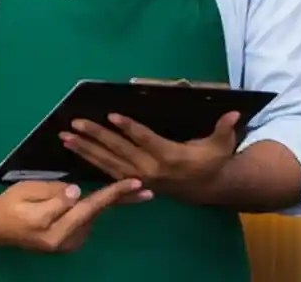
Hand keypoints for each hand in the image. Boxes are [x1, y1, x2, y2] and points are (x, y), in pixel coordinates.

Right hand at [0, 178, 149, 252]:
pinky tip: (97, 200)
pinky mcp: (67, 244)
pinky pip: (84, 222)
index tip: (133, 184)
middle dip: (121, 201)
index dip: (112, 193)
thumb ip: (55, 195)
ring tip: (116, 190)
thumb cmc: (11, 203)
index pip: (89, 206)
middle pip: (97, 214)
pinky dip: (91, 210)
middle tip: (147, 191)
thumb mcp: (29, 191)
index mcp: (53, 227)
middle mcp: (63, 242)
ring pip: (91, 217)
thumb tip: (78, 193)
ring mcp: (66, 246)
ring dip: (104, 203)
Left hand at [60, 111, 240, 202]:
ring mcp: (138, 177)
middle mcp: (149, 169)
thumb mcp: (221, 145)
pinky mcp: (131, 181)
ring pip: (107, 162)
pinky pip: (106, 171)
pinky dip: (89, 160)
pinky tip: (74, 150)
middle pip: (119, 150)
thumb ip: (224, 129)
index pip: (146, 140)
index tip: (113, 115)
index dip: (129, 128)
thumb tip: (234, 113)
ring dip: (85, 149)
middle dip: (96, 136)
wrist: (204, 189)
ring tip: (66, 136)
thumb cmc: (210, 161)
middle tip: (76, 123)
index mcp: (169, 157)